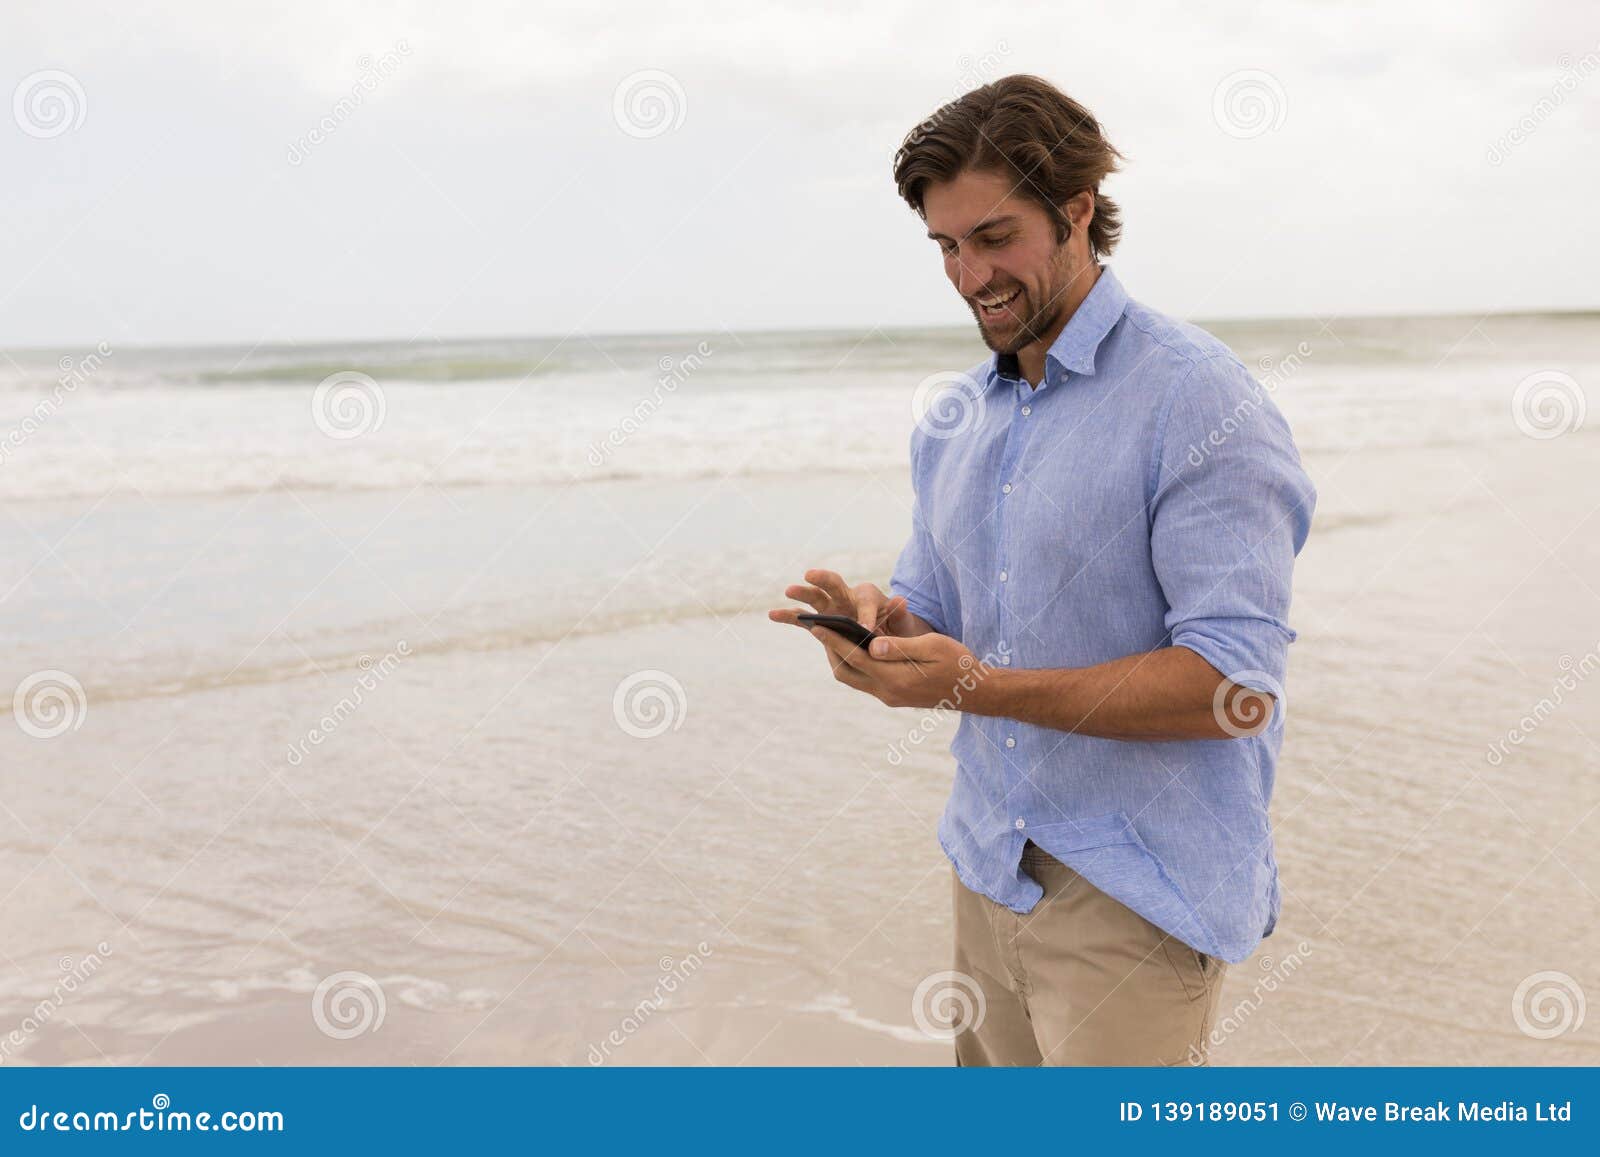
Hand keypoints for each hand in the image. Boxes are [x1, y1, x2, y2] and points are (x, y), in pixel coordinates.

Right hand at [767, 568, 922, 638]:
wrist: (885, 640)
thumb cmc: (895, 630)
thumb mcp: (903, 624)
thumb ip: (900, 613)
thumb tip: (901, 601)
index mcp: (868, 595)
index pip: (865, 602)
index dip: (866, 615)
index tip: (866, 628)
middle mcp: (846, 596)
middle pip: (832, 584)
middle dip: (822, 579)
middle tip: (810, 575)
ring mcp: (831, 608)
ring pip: (814, 598)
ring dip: (802, 593)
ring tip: (788, 590)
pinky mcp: (820, 622)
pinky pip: (802, 619)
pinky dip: (789, 616)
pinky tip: (772, 614)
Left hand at [811, 629, 991, 710]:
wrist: (974, 691)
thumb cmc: (958, 663)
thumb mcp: (933, 647)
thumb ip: (900, 647)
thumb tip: (871, 645)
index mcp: (896, 679)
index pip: (855, 658)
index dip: (834, 641)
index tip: (816, 626)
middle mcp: (888, 692)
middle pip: (846, 672)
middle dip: (830, 650)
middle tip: (820, 628)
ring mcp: (890, 697)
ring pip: (853, 678)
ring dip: (840, 658)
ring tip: (833, 635)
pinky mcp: (893, 696)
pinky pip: (865, 680)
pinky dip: (854, 663)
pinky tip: (855, 647)